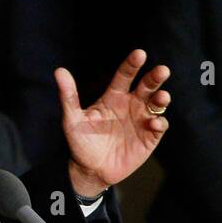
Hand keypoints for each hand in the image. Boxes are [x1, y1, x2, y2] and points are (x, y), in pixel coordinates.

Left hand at [56, 49, 169, 196]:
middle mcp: (130, 105)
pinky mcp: (150, 136)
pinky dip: (159, 123)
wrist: (90, 169)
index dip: (132, 65)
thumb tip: (59, 71)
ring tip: (161, 97)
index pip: (124, 76)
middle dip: (155, 77)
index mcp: (113, 97)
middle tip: (162, 70)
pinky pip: (159, 126)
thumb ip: (68, 95)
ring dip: (161, 99)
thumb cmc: (81, 141)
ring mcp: (142, 119)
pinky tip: (154, 123)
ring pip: (157, 104)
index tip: (139, 53)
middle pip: (147, 86)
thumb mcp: (72, 118)